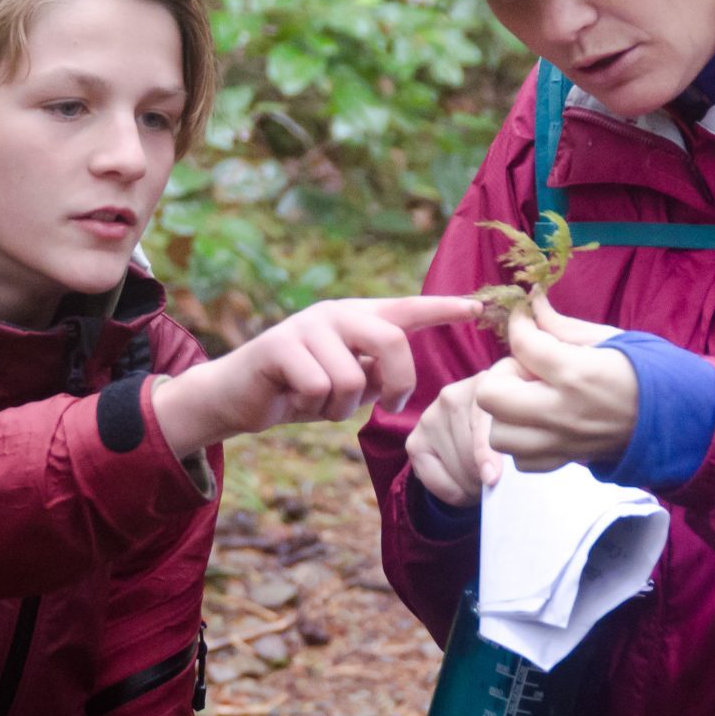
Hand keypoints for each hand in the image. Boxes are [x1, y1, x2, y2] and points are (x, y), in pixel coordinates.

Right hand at [153, 295, 482, 456]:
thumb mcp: (347, 383)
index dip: (442, 308)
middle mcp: (336, 313)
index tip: (477, 307)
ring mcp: (307, 326)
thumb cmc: (299, 391)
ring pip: (353, 379)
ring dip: (340, 408)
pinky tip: (294, 400)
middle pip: (392, 341)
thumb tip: (401, 379)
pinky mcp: (280, 345)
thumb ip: (376, 374)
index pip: (407, 309)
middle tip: (388, 404)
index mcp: (357, 319)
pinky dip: (314, 407)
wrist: (237, 397)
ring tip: (319, 402)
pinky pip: (321, 387)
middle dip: (398, 382)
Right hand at [405, 360, 509, 507]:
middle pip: (469, 453)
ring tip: (483, 482)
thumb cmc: (509, 429)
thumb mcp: (521, 425)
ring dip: (473, 487)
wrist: (480, 432)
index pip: (482, 424)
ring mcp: (430, 416)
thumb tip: (500, 475)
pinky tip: (463, 486)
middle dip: (486, 478)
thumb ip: (518, 439)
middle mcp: (453, 395)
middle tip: (498, 483)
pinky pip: (433, 479)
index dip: (487, 455)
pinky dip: (452, 493)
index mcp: (487, 384)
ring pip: (455, 469)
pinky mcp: (414, 441)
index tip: (493, 479)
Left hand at [479, 295, 637, 471]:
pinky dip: (522, 441)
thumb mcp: (607, 338)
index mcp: (576, 373)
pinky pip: (520, 460)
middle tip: (525, 367)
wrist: (676, 417)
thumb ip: (561, 324)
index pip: (522, 344)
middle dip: (501, 374)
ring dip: (506, 412)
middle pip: (491, 395)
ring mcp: (560, 442)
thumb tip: (530, 301)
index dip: (518, 322)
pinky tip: (539, 422)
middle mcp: (561, 411)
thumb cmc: (645, 371)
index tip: (525, 317)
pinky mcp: (564, 461)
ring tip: (530, 397)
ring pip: (499, 434)